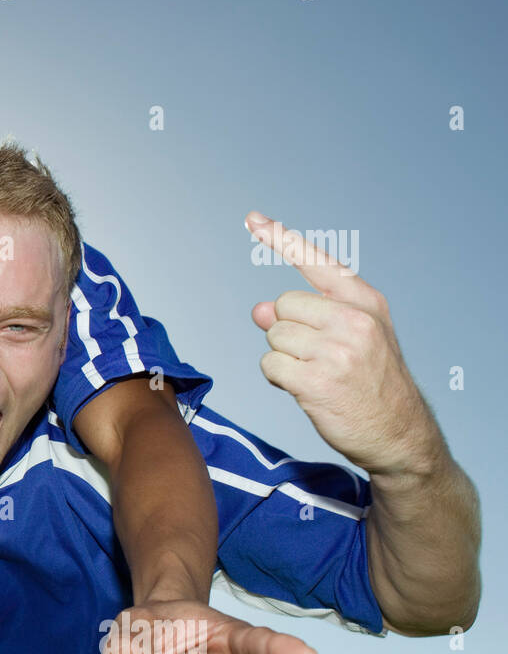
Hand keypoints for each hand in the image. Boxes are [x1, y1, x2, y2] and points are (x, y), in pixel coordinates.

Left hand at [247, 211, 435, 476]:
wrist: (399, 435)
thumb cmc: (370, 384)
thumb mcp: (349, 340)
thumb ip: (307, 319)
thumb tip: (259, 310)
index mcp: (365, 303)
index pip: (316, 262)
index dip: (281, 239)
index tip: (253, 218)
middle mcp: (353, 321)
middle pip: (283, 306)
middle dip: (287, 332)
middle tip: (314, 357)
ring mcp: (337, 350)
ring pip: (273, 336)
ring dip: (282, 357)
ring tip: (314, 375)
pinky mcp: (318, 381)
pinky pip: (269, 364)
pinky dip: (277, 378)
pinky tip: (304, 389)